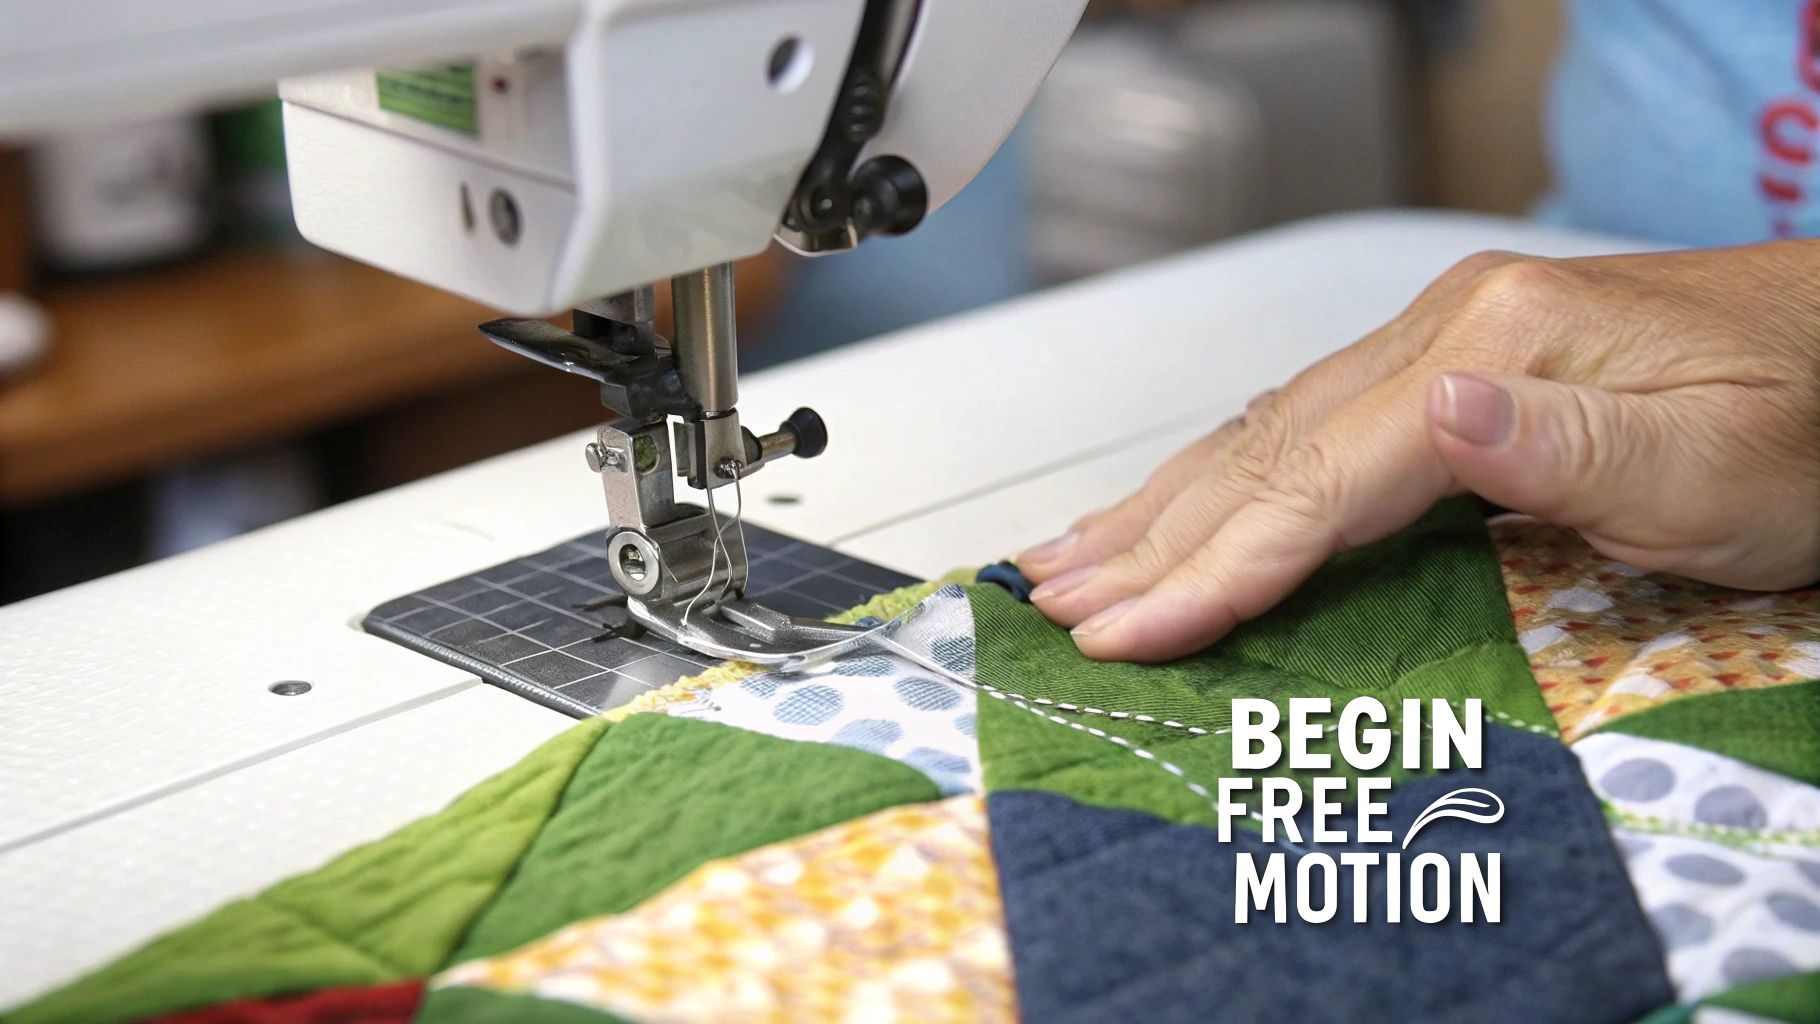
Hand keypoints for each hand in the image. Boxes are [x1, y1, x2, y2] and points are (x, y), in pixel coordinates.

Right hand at [1016, 244, 1819, 661]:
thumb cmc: (1808, 417)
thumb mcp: (1720, 457)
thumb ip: (1571, 445)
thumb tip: (1437, 416)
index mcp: (1490, 347)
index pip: (1314, 480)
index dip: (1213, 566)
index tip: (1129, 631)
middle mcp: (1440, 335)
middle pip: (1258, 452)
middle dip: (1148, 540)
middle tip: (1054, 605)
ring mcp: (1433, 346)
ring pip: (1259, 433)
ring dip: (1158, 504)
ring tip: (1067, 557)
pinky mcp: (1439, 371)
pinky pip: (1296, 428)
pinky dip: (1216, 478)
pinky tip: (1174, 501)